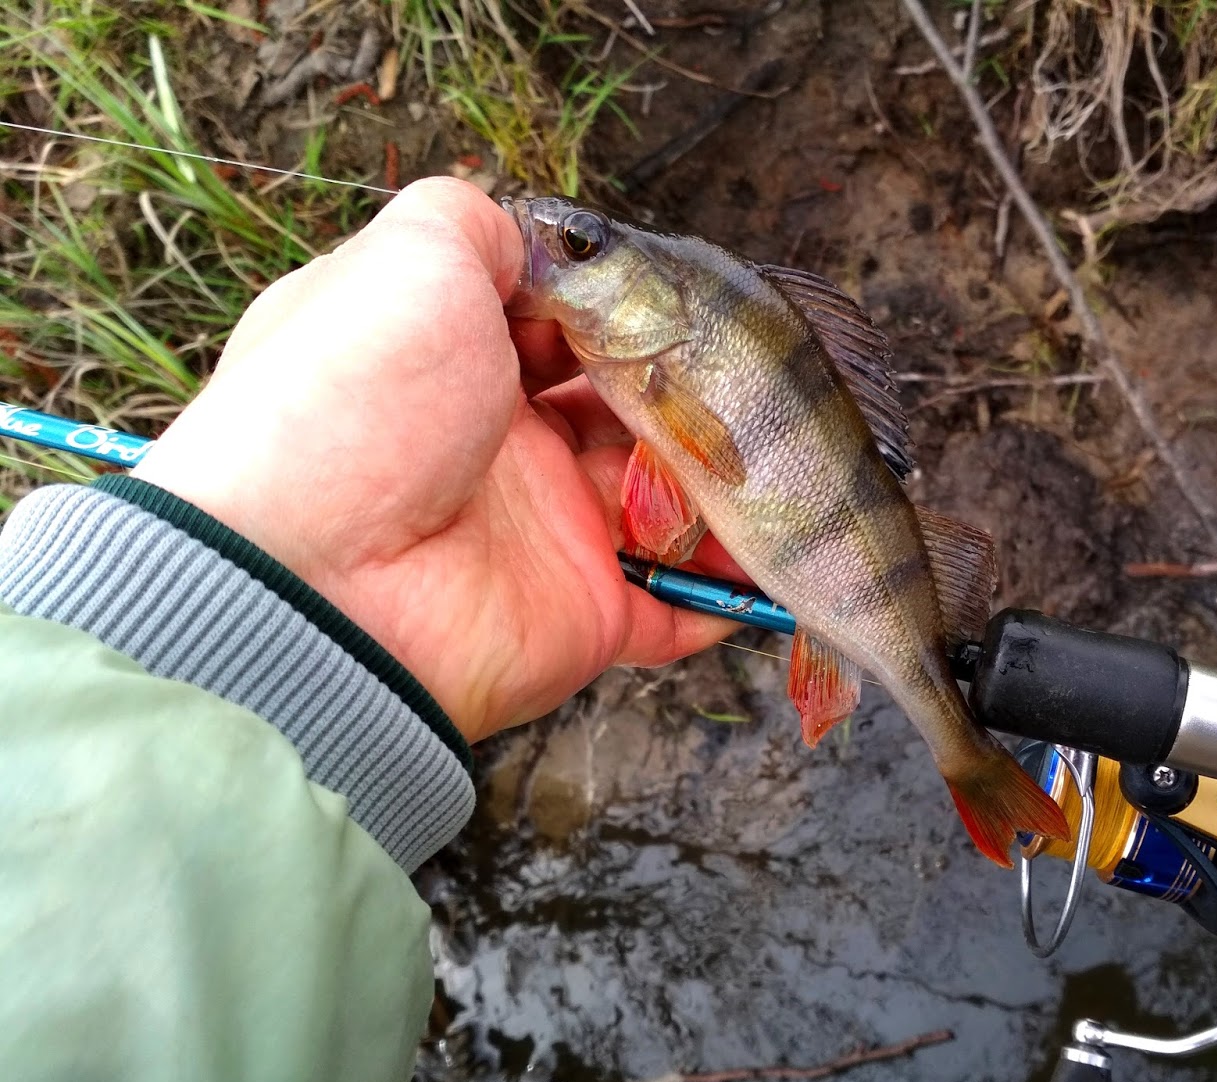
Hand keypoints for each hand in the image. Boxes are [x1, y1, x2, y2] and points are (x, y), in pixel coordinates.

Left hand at [133, 177, 734, 742]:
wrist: (320, 587)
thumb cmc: (358, 406)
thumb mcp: (406, 264)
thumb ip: (472, 224)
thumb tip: (531, 236)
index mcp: (458, 362)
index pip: (563, 326)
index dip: (623, 309)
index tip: (677, 303)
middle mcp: (505, 447)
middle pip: (629, 411)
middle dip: (693, 395)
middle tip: (751, 379)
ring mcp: (549, 535)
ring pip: (668, 502)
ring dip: (729, 480)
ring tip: (789, 453)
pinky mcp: (586, 616)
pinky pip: (677, 607)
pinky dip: (727, 592)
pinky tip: (779, 556)